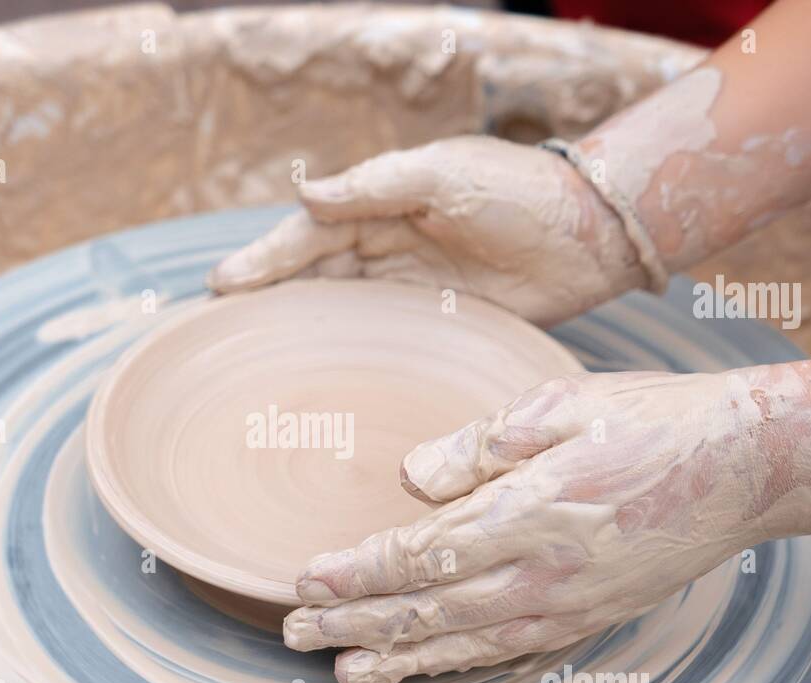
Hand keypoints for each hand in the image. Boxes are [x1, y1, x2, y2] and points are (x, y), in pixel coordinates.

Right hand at [208, 136, 645, 327]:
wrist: (589, 237)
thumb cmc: (518, 191)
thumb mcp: (444, 175)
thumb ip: (376, 186)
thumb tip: (306, 193)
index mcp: (383, 206)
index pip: (310, 236)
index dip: (265, 260)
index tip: (223, 286)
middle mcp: (388, 249)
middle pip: (313, 278)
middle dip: (267, 301)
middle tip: (221, 333)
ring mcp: (410, 291)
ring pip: (339, 314)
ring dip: (298, 333)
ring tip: (253, 362)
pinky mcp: (436, 327)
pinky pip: (380, 345)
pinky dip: (346, 359)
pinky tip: (319, 380)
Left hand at [282, 355, 810, 682]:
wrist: (744, 467)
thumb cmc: (652, 421)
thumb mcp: (563, 405)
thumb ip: (481, 445)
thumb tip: (411, 477)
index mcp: (528, 512)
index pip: (421, 554)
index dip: (357, 573)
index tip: (303, 581)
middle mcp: (543, 573)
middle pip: (429, 608)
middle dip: (356, 622)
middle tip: (295, 634)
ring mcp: (567, 603)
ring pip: (464, 642)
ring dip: (398, 657)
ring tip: (343, 672)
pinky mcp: (588, 616)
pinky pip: (508, 648)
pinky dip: (458, 662)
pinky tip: (425, 665)